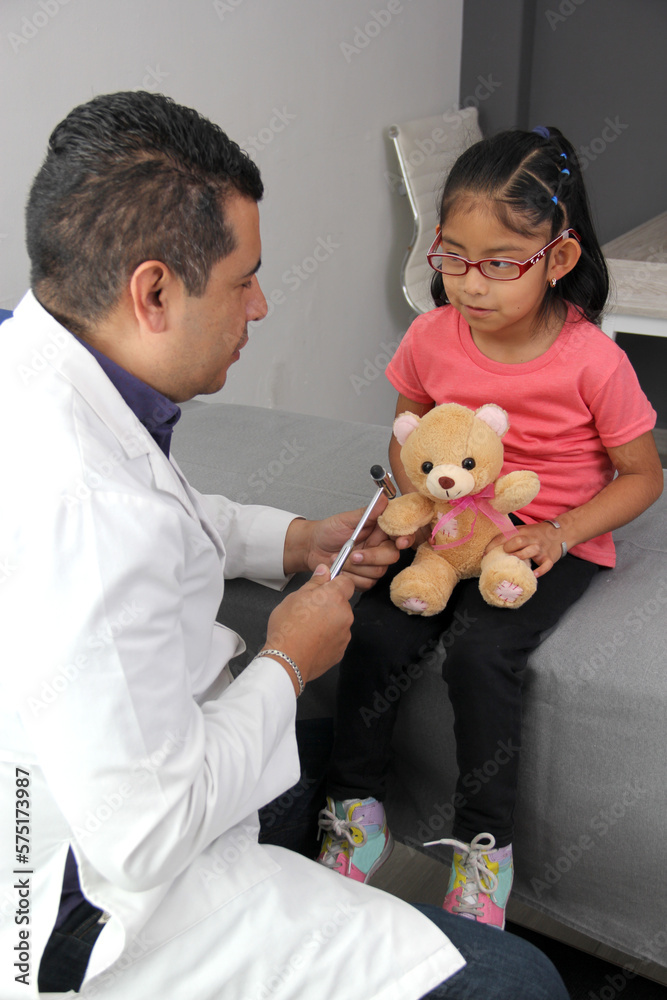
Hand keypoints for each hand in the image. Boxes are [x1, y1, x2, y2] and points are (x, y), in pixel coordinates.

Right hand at [264, 566, 355, 690]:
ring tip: (308, 628)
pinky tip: (311, 640)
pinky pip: (336, 638)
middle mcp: (345, 614)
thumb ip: (315, 582)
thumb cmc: (288, 628)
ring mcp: (345, 634)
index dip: (336, 582)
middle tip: (309, 610)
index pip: (347, 582)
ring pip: (339, 621)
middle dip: (329, 604)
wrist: (287, 660)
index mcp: (335, 597)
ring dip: (329, 621)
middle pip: (342, 603)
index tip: (325, 586)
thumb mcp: (295, 597)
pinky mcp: (341, 650)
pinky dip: (327, 638)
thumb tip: (324, 570)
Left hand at [285, 495, 413, 589]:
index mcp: (379, 530)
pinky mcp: (365, 578)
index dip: (404, 538)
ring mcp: (373, 564)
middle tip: (352, 554)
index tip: (399, 542)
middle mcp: (379, 547)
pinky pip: (367, 582)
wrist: (312, 547)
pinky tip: (340, 568)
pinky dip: (351, 576)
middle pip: (391, 556)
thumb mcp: (347, 519)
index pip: (400, 533)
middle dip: (371, 557)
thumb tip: (383, 499)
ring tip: (338, 558)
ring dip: (355, 567)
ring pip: (378, 571)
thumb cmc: (329, 530)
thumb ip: (367, 513)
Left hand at [484, 521, 564, 578]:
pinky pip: (546, 565)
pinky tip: (533, 574)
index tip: (484, 554)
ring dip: (522, 557)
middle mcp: (531, 539)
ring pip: (532, 551)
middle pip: (518, 541)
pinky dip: (540, 570)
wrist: (560, 532)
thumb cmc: (536, 534)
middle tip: (504, 554)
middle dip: (509, 547)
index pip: (505, 536)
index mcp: (522, 531)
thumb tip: (489, 549)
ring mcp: (541, 548)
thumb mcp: (523, 530)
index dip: (493, 545)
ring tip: (515, 563)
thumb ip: (510, 536)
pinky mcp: (550, 557)